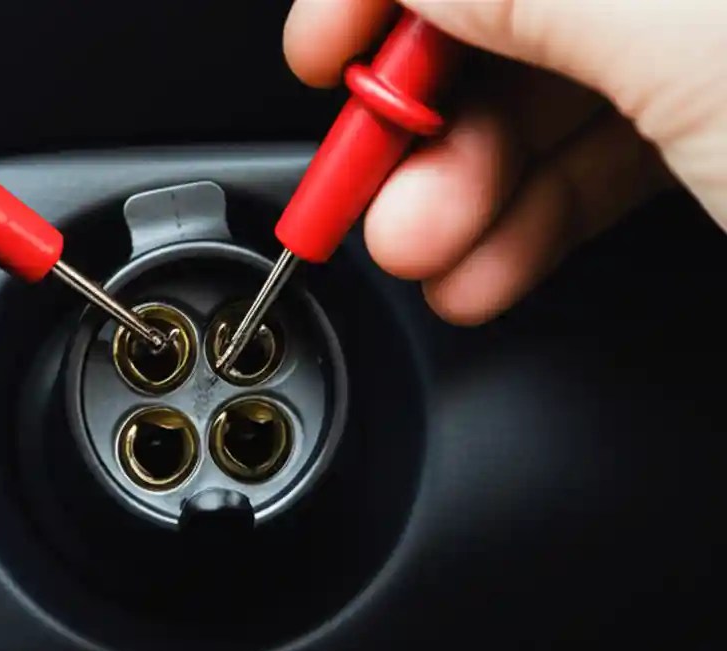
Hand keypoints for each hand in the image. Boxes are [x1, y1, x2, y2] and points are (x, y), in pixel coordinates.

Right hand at [285, 0, 726, 324]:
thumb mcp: (691, 33)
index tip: (319, 59)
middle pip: (501, 24)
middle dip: (416, 117)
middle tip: (371, 187)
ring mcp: (706, 59)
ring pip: (545, 105)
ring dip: (457, 191)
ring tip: (421, 249)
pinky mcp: (724, 141)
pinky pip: (602, 165)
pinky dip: (528, 225)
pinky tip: (484, 271)